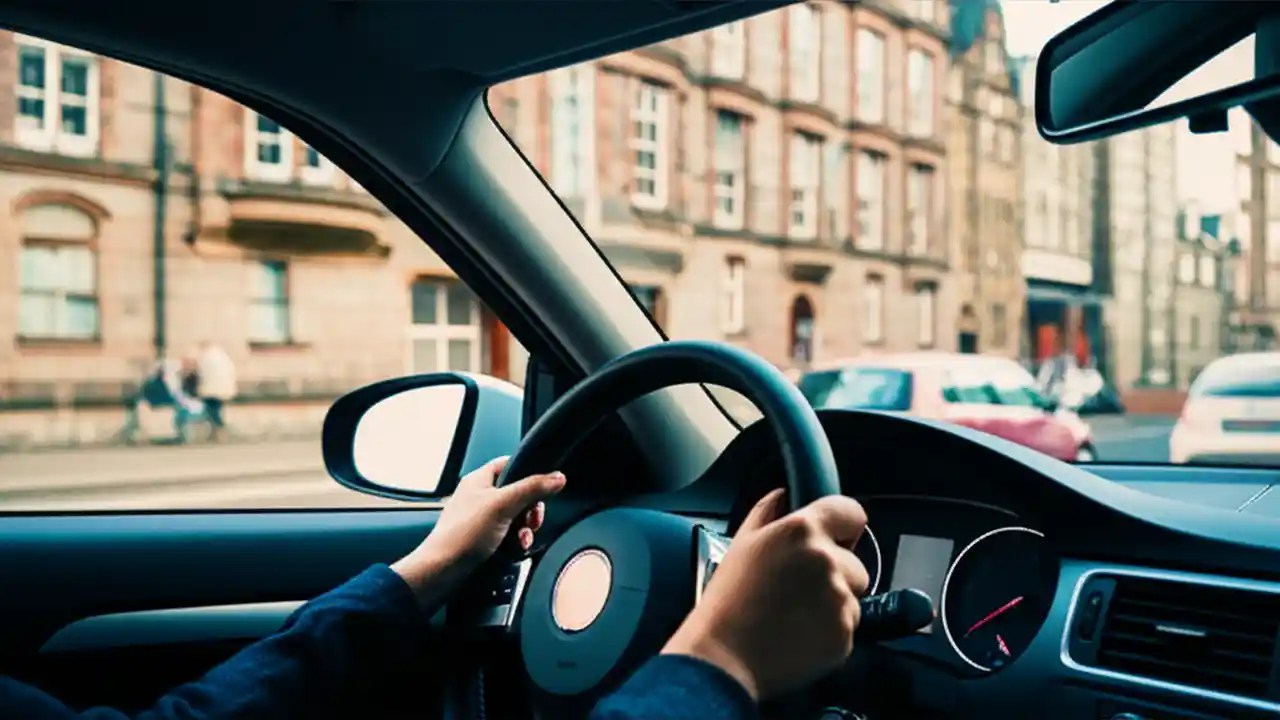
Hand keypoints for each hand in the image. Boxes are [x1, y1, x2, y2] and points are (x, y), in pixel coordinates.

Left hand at [391, 456, 565, 606]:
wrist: (444, 569)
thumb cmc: (463, 534)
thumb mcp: (504, 505)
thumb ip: (532, 488)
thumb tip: (557, 477)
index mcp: (479, 479)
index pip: (510, 464)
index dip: (528, 473)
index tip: (542, 488)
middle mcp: (479, 496)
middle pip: (517, 493)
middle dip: (530, 509)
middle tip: (532, 521)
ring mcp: (481, 518)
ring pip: (515, 516)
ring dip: (524, 528)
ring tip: (523, 539)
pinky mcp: (482, 538)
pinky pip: (507, 534)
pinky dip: (515, 541)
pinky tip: (517, 548)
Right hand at [661, 489, 869, 699]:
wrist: (724, 657)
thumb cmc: (728, 600)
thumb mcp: (741, 544)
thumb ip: (767, 512)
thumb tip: (784, 495)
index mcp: (802, 531)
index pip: (852, 512)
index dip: (845, 527)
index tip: (836, 539)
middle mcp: (827, 560)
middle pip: (856, 563)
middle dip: (837, 573)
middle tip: (800, 588)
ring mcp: (839, 600)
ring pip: (853, 597)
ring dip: (834, 603)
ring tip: (796, 614)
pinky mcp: (844, 634)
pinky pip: (848, 626)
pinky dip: (830, 631)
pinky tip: (800, 633)